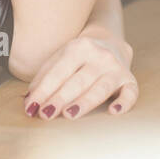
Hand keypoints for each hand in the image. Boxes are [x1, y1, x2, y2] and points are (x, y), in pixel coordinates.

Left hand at [22, 33, 137, 120]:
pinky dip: (124, 102)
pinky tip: (114, 111)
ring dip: (84, 102)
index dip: (44, 90)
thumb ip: (45, 76)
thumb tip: (29, 99)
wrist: (112, 43)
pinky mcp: (130, 80)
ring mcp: (116, 68)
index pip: (58, 72)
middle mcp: (100, 56)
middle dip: (60, 98)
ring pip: (100, 88)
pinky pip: (130, 93)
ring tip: (69, 114)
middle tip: (46, 114)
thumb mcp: (61, 57)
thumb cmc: (80, 57)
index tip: (31, 106)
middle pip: (78, 81)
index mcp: (79, 48)